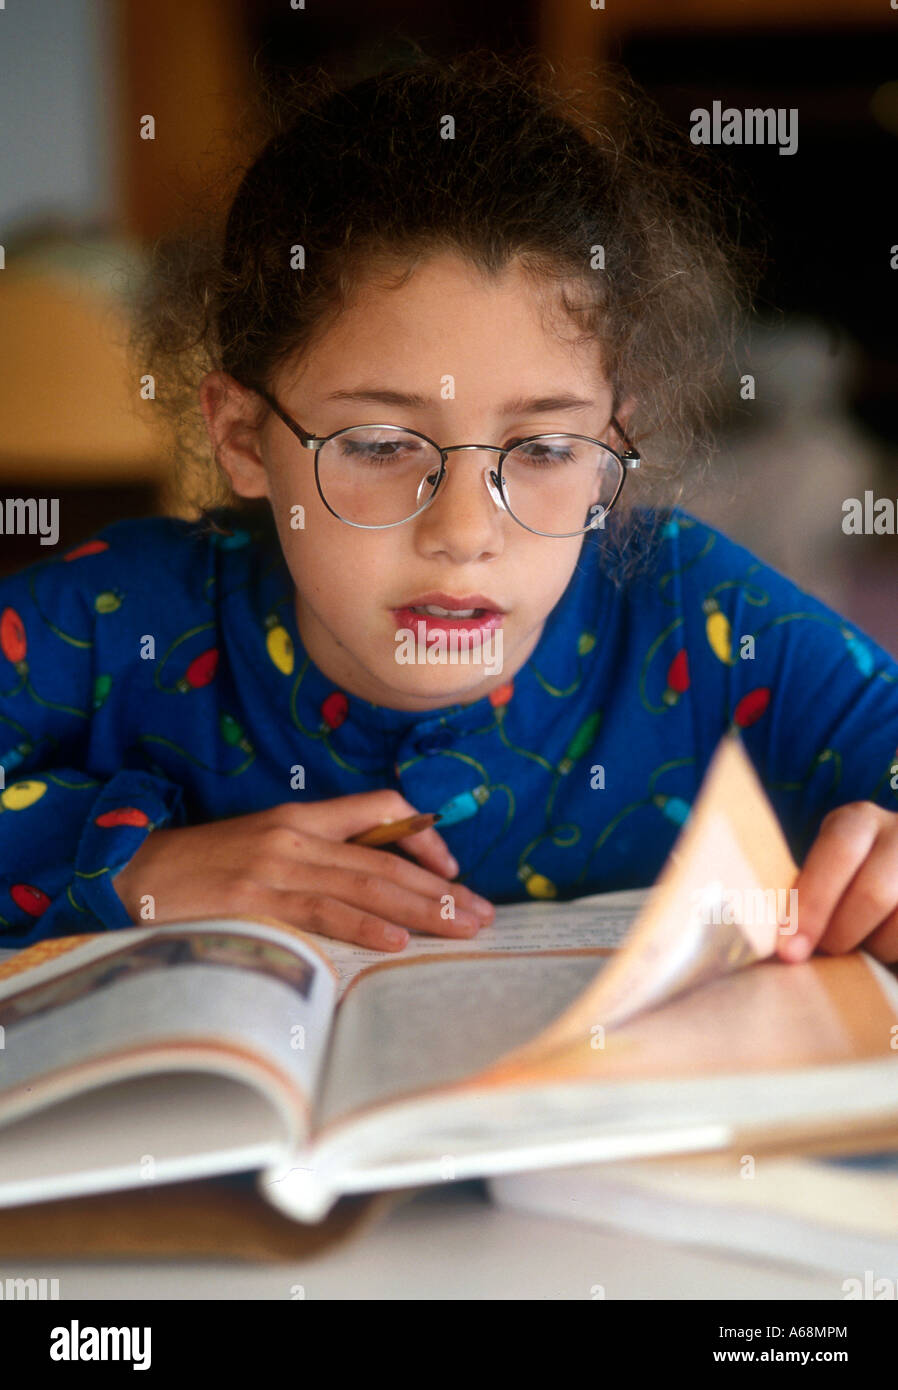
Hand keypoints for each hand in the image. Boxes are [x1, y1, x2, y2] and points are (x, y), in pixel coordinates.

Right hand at [111, 790, 493, 951]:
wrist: (134, 871)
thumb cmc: (202, 867)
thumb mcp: (264, 845)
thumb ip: (316, 857)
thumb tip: (370, 890)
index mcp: (302, 817)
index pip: (381, 810)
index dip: (424, 838)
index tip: (454, 872)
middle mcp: (297, 835)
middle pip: (385, 859)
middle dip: (441, 890)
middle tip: (484, 915)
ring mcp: (278, 866)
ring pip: (365, 885)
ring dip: (420, 911)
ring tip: (462, 929)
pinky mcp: (256, 900)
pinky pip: (320, 913)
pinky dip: (361, 926)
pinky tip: (395, 940)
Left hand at [777, 802, 897, 964]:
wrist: (893, 870)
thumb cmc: (847, 881)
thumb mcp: (827, 871)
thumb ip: (807, 893)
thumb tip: (786, 943)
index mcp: (858, 821)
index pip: (837, 852)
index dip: (812, 904)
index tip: (790, 950)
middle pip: (873, 893)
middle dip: (841, 934)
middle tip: (826, 951)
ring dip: (876, 948)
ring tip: (865, 943)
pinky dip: (896, 953)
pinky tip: (888, 946)